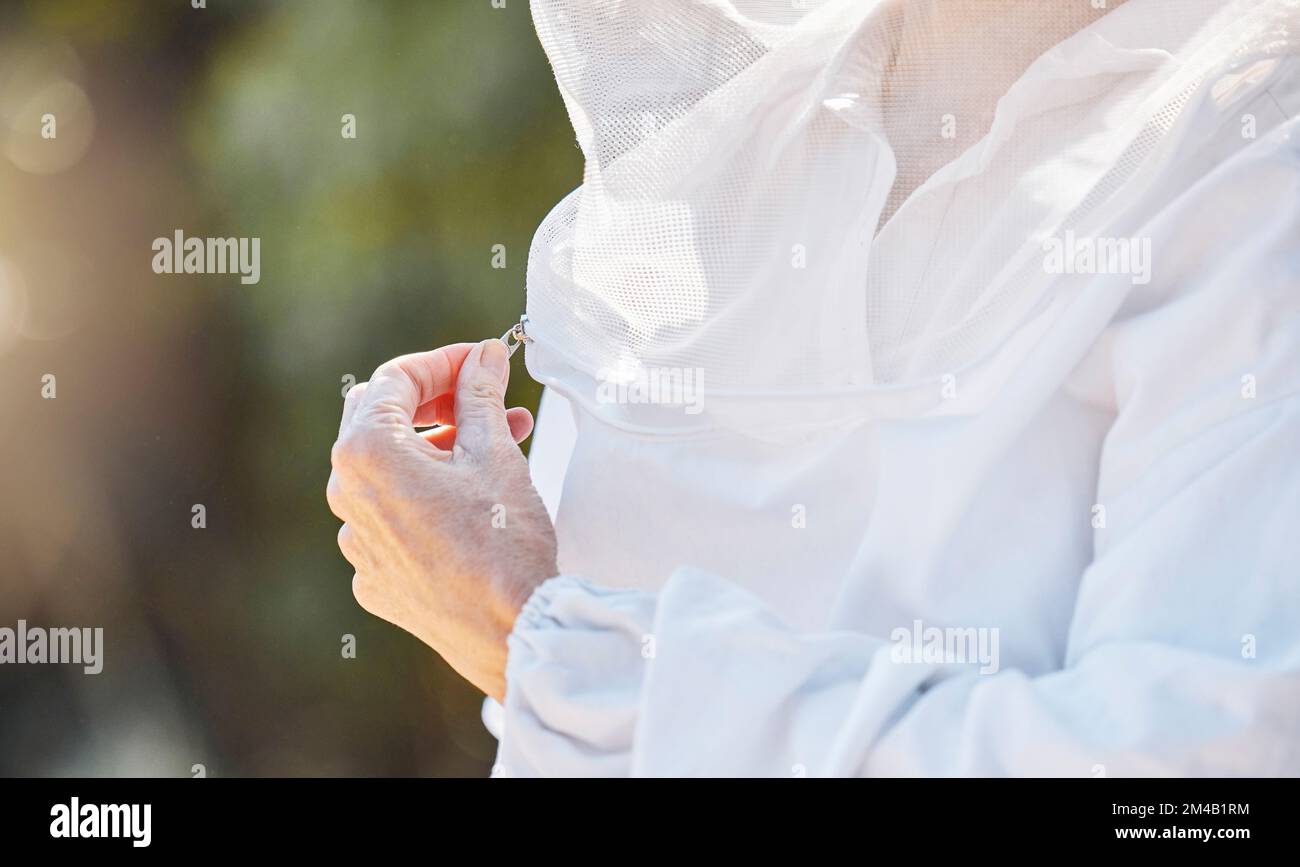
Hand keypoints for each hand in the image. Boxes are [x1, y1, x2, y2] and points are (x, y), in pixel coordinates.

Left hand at [326, 339, 557, 701]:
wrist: (507, 629)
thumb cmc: (501, 543)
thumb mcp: (494, 453)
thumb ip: (480, 394)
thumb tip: (482, 358)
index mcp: (366, 453)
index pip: (396, 379)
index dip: (444, 363)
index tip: (480, 361)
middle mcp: (345, 494)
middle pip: (379, 419)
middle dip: (434, 402)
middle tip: (483, 399)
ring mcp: (355, 540)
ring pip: (386, 470)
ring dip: (435, 449)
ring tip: (496, 445)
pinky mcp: (373, 574)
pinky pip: (390, 518)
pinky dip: (424, 497)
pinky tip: (470, 501)